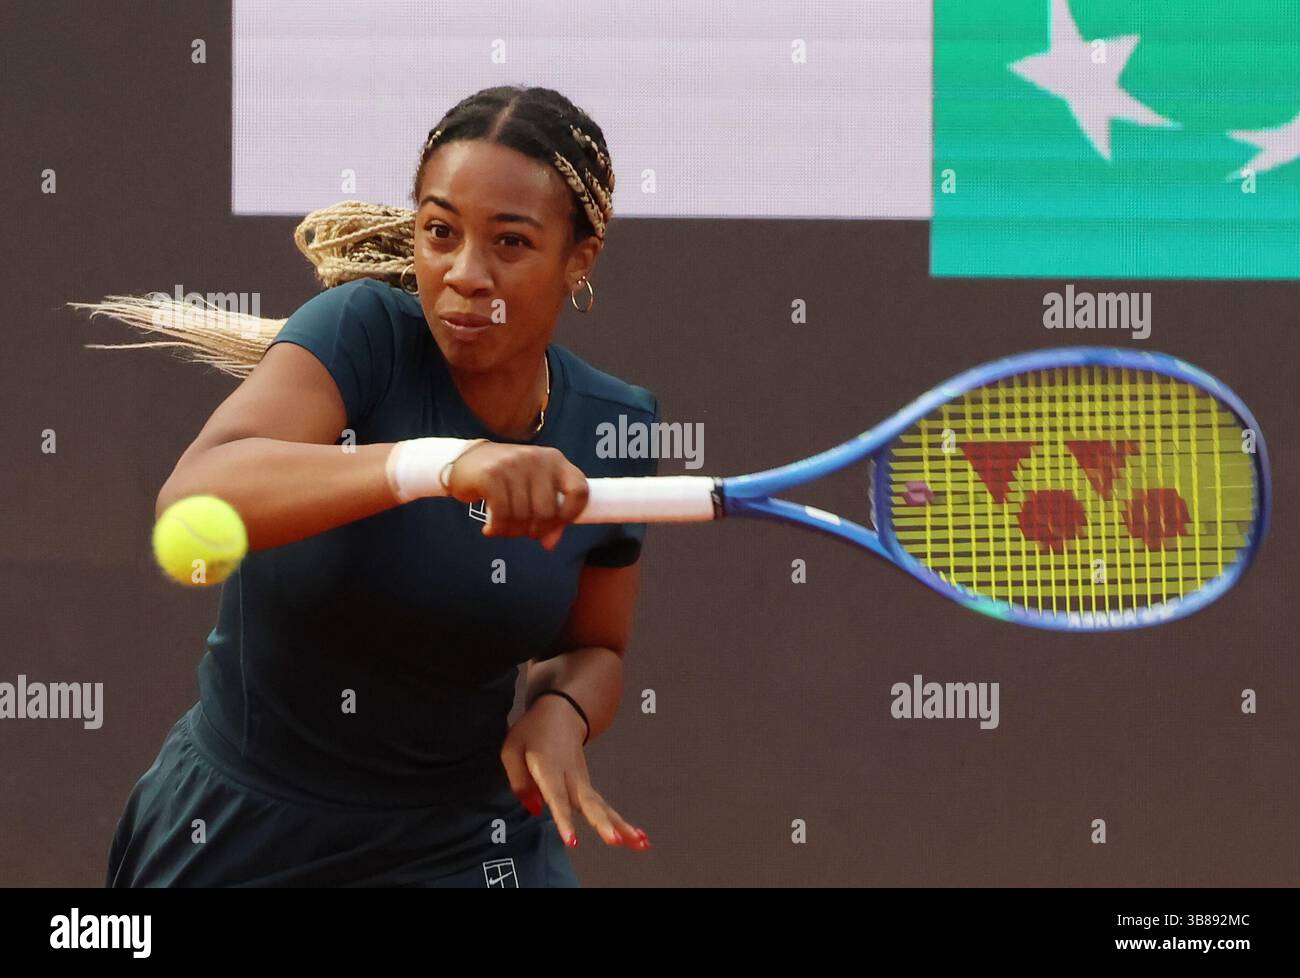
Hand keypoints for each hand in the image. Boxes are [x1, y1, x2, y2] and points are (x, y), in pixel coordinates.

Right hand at [446, 442, 588, 549]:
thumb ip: (548, 514)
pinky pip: (502, 514)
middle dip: (536, 530)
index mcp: (555, 460)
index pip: (579, 490)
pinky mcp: (491, 474)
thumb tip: (550, 544)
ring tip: (504, 529)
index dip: (572, 515)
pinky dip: (498, 528)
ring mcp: (514, 464)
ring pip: (523, 515)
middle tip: (523, 532)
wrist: (466, 461)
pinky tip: (491, 529)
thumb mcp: (533, 490)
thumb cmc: (507, 480)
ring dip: (512, 531)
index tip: (556, 526)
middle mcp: (537, 459)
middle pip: (548, 511)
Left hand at [500, 694, 651, 850]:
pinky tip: (637, 838)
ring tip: (640, 843)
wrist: (560, 712)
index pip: (557, 796)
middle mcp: (571, 777)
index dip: (564, 819)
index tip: (573, 841)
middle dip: (602, 823)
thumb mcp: (511, 751)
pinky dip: (622, 823)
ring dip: (621, 826)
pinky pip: (604, 807)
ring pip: (602, 807)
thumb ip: (519, 782)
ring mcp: (583, 781)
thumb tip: (536, 809)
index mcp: (548, 767)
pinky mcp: (588, 786)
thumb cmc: (532, 732)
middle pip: (588, 803)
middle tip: (615, 840)